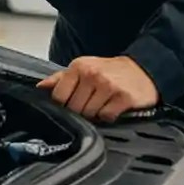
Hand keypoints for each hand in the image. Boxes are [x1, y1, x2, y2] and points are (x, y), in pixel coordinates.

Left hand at [36, 56, 158, 122]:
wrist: (143, 70)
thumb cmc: (110, 71)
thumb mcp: (84, 68)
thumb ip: (61, 78)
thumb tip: (40, 87)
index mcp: (79, 66)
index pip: (59, 96)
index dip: (64, 105)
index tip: (72, 104)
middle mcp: (92, 74)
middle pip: (74, 108)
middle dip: (81, 111)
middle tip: (91, 103)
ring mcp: (108, 85)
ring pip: (89, 114)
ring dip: (96, 114)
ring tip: (103, 104)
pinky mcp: (123, 97)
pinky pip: (106, 117)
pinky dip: (109, 116)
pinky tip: (114, 107)